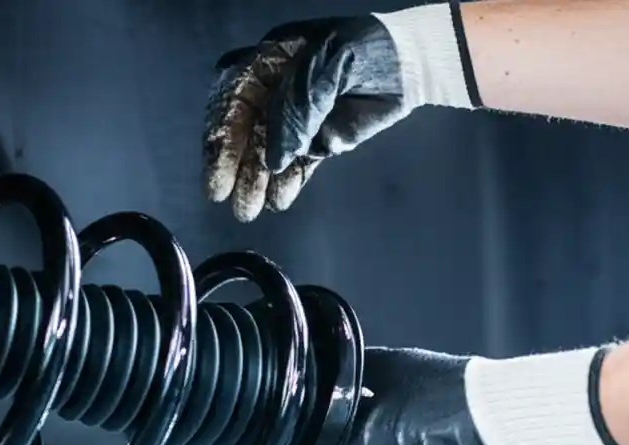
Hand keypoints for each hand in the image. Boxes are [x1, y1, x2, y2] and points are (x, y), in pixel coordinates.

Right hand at [204, 3, 479, 221]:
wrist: (410, 66)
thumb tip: (274, 158)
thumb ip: (300, 107)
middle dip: (232, 163)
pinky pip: (296, 165)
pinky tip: (278, 201)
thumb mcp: (331, 64)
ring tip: (248, 210)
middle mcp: (275, 90)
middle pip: (244, 129)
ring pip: (267, 152)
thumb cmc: (369, 49)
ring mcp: (297, 117)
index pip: (235, 97)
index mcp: (271, 60)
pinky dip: (286, 184)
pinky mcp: (317, 139)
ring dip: (255, 181)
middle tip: (220, 194)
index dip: (222, 131)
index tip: (218, 163)